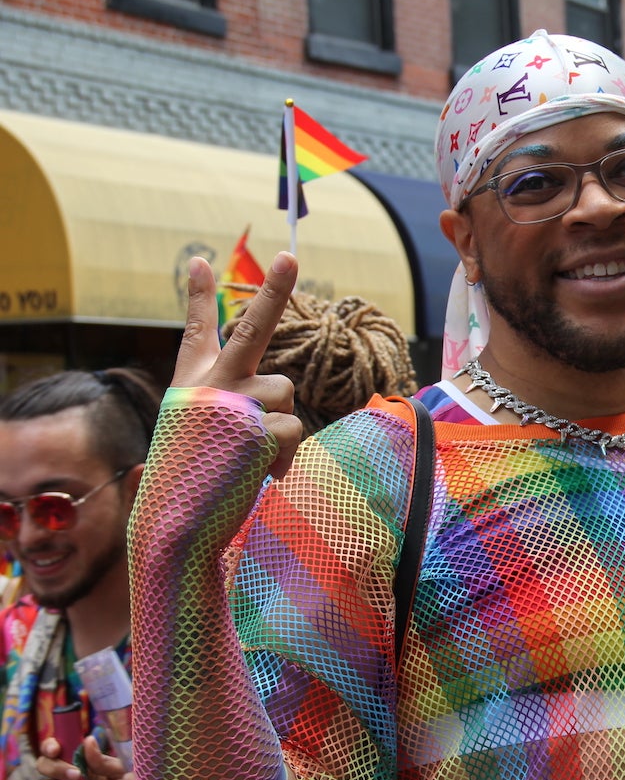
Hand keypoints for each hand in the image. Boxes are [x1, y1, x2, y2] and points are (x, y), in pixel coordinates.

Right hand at [35, 736, 138, 779]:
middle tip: (76, 775)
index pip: (56, 748)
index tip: (56, 750)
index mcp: (83, 760)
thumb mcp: (122, 773)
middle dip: (55, 769)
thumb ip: (103, 761)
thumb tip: (88, 740)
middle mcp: (69, 777)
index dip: (50, 746)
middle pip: (44, 765)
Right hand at [177, 253, 301, 477]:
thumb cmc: (195, 482)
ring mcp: (233, 402)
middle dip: (275, 290)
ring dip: (281, 428)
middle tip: (289, 255)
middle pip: (252, 328)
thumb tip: (279, 396)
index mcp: (193, 383)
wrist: (175, 523)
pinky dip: (284, 456)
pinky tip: (256, 473)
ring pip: (286, 393)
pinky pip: (293, 430)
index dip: (198, 296)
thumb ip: (234, 405)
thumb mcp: (206, 432)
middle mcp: (211, 384)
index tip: (200, 261)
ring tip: (249, 456)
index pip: (197, 331)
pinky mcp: (255, 426)